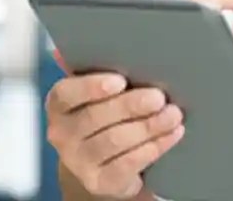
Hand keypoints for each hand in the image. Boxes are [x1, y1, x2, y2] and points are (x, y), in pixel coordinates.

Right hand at [44, 56, 184, 198]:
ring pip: (114, 141)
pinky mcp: (100, 182)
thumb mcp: (96, 92)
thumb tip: (69, 49)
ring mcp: (79, 161)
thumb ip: (91, 67)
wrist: (104, 164)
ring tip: (173, 115)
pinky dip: (153, 148)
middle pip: (95, 118)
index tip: (120, 81)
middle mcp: (62, 134)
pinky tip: (171, 135)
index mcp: (59, 105)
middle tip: (159, 97)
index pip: (66, 93)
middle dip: (131, 106)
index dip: (91, 87)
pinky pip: (128, 165)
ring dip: (148, 127)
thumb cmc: (104, 116)